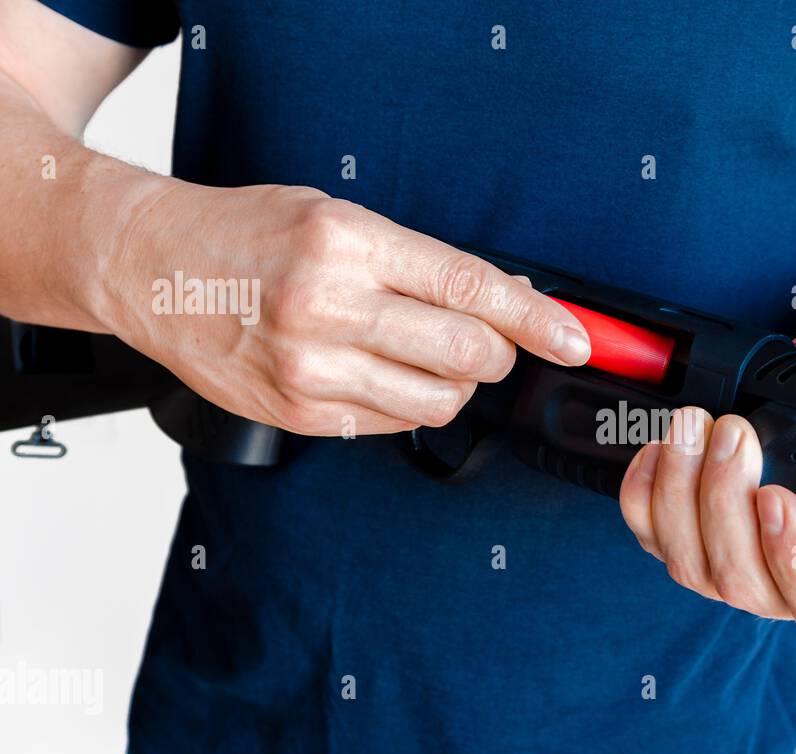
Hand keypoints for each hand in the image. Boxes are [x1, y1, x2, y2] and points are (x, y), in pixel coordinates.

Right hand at [98, 182, 590, 434]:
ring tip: (419, 355)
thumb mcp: (340, 218)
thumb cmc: (249, 236)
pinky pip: (394, 425)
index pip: (471, 287)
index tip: (576, 339)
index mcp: (348, 243)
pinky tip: (375, 372)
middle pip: (468, 356)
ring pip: (439, 402)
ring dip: (453, 385)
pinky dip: (406, 403)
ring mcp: (311, 368)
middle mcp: (329, 306)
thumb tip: (507, 300)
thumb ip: (423, 263)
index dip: (536, 319)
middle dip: (496, 354)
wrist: (151, 269)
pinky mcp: (300, 413)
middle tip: (484, 342)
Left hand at [619, 319, 795, 641]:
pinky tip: (659, 449)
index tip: (779, 498)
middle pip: (745, 585)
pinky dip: (645, 497)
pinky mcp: (694, 542)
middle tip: (733, 434)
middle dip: (726, 506)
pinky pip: (655, 540)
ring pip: (693, 567)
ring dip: (681, 496)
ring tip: (692, 426)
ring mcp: (741, 569)